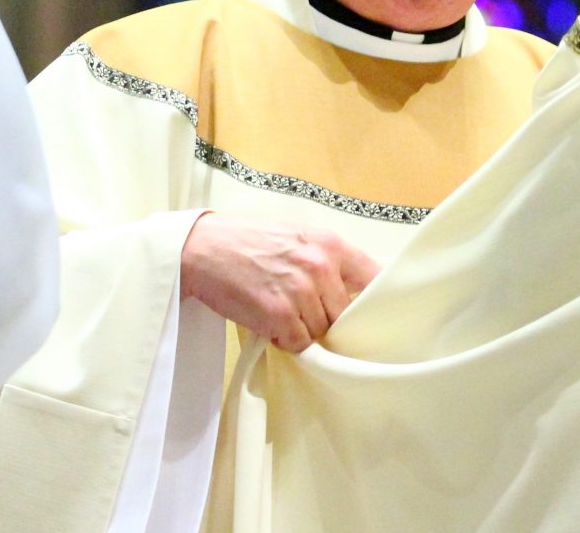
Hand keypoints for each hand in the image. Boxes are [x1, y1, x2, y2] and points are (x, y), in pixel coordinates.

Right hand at [179, 213, 379, 351]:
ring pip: (322, 331)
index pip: (375, 277)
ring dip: (305, 330)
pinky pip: (299, 343)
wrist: (202, 248)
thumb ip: (328, 259)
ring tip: (282, 313)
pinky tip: (271, 324)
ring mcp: (300, 292)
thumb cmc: (249, 241)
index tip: (377, 314)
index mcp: (330, 244)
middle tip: (307, 313)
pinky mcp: (278, 315)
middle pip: (346, 313)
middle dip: (329, 319)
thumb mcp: (298, 236)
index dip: (377, 301)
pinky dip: (287, 340)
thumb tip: (357, 289)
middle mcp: (320, 266)